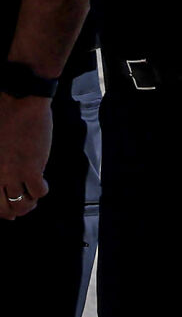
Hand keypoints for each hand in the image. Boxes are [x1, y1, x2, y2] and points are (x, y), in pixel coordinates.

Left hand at [0, 93, 50, 219]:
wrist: (18, 105)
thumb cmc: (2, 118)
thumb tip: (6, 176)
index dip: (2, 210)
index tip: (8, 211)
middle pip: (4, 208)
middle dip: (14, 212)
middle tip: (23, 205)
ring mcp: (13, 174)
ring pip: (22, 204)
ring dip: (29, 204)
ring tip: (34, 195)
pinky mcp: (32, 168)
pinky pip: (39, 191)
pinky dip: (42, 192)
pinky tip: (43, 183)